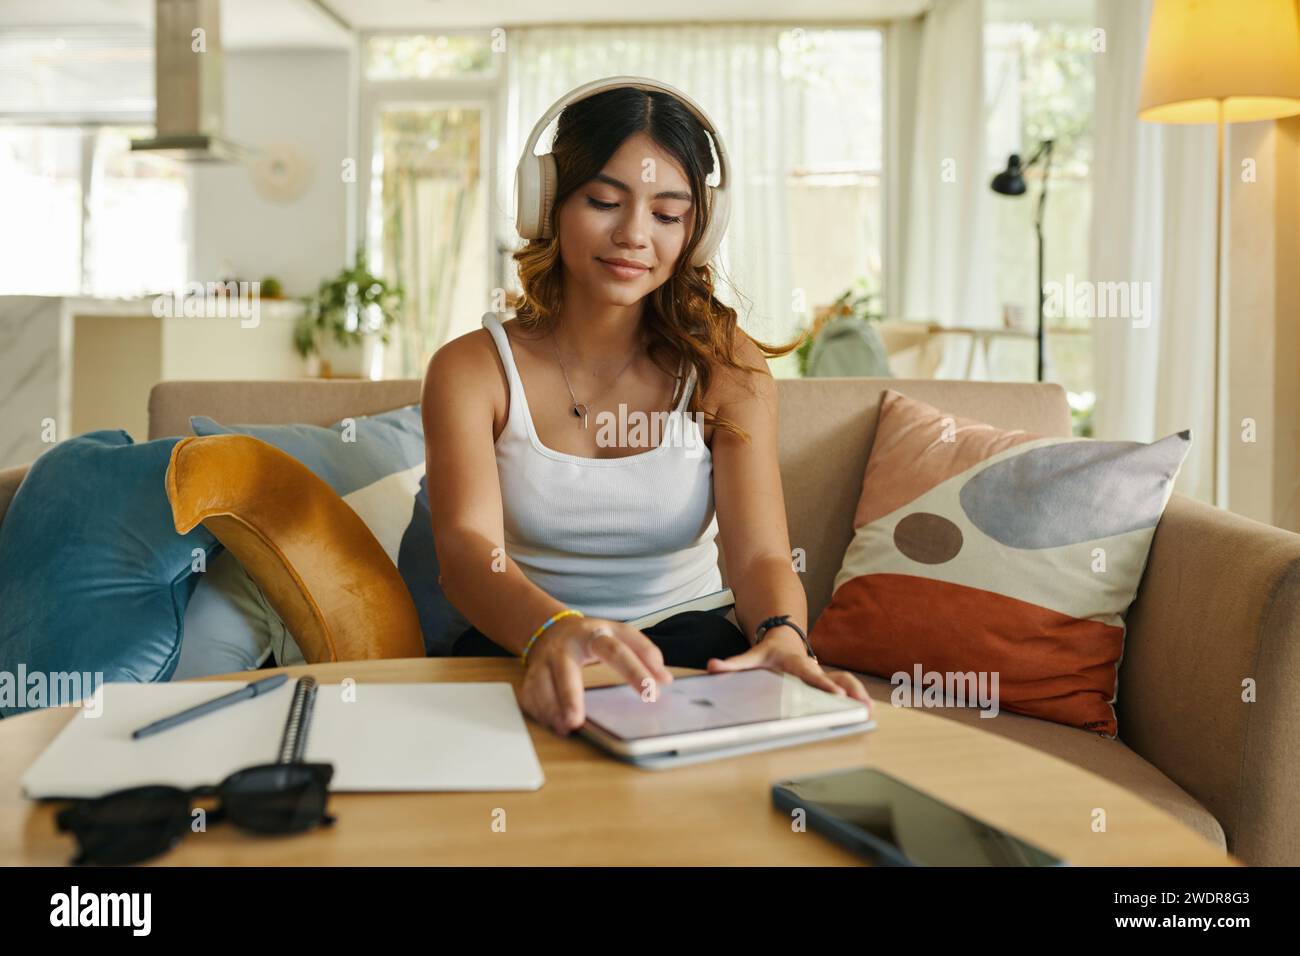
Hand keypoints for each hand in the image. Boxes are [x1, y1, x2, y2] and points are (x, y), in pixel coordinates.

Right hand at [519, 615, 673, 735]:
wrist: (551, 629)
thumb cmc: (592, 637)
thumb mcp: (620, 634)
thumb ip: (644, 652)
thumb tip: (665, 680)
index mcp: (594, 635)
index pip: (617, 651)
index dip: (635, 672)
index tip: (651, 694)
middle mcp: (565, 647)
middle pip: (565, 670)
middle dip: (569, 695)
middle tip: (576, 721)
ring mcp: (544, 660)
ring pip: (541, 684)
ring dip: (551, 709)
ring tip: (565, 728)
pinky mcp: (531, 674)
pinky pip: (530, 695)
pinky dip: (540, 712)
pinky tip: (552, 724)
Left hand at [705, 628, 871, 715]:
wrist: (783, 638)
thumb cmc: (769, 652)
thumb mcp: (751, 657)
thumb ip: (733, 663)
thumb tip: (713, 666)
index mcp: (796, 663)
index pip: (811, 675)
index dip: (824, 685)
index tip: (836, 694)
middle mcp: (813, 669)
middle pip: (836, 678)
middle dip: (850, 691)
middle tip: (862, 706)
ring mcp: (821, 674)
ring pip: (845, 681)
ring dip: (857, 694)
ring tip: (868, 711)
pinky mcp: (825, 681)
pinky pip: (844, 687)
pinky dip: (855, 697)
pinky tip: (864, 711)